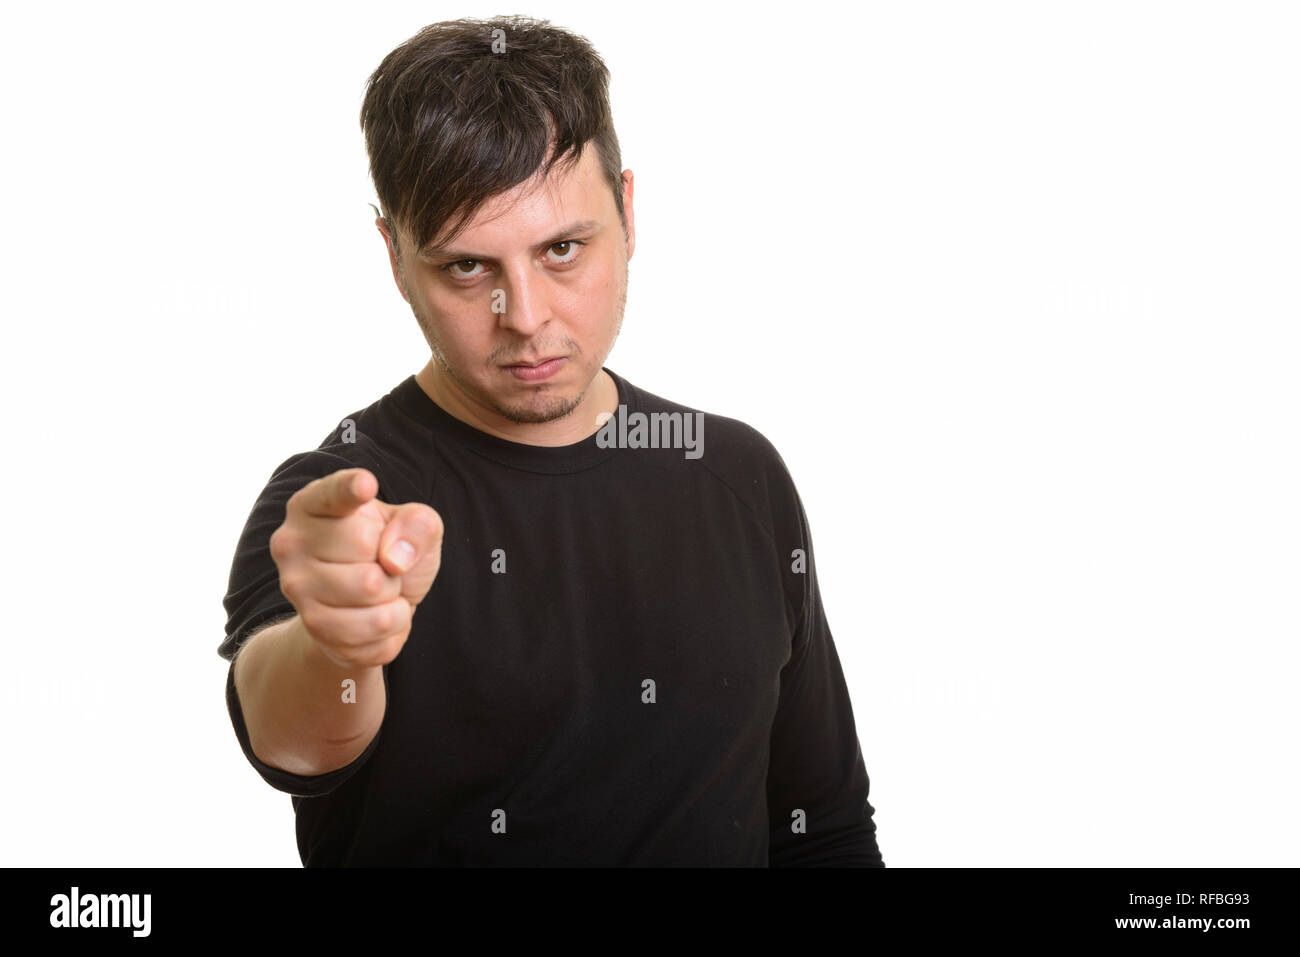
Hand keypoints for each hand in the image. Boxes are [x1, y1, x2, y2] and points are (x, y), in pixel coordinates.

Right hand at [269, 467, 443, 668]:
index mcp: (313, 503)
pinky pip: (375, 629)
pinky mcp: (313, 627)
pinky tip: (376, 616)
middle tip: (381, 564)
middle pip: (365, 543)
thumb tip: (393, 557)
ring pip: (371, 588)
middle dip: (391, 558)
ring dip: (393, 595)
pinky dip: (393, 625)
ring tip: (381, 590)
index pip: (332, 493)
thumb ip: (418, 525)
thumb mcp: (416, 528)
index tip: (366, 484)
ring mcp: (296, 586)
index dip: (351, 488)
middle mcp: (291, 541)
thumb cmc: (390, 553)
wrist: (369, 611)